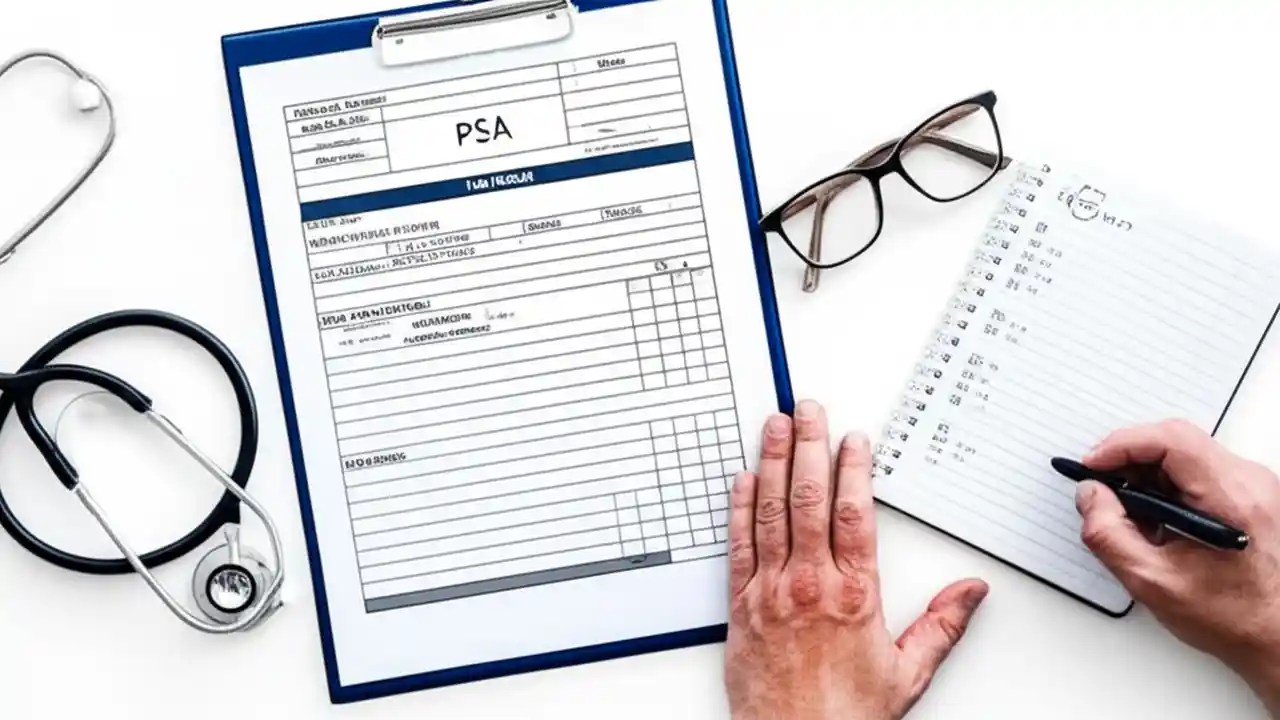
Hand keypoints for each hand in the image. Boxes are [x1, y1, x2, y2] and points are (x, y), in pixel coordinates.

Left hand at [724, 400, 988, 719]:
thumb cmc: (845, 715)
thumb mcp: (908, 673)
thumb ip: (941, 625)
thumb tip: (972, 591)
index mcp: (854, 594)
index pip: (853, 514)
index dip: (852, 469)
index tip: (852, 439)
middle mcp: (810, 584)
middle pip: (808, 499)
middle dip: (808, 447)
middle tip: (807, 410)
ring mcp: (770, 591)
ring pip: (770, 512)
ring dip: (771, 463)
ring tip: (773, 426)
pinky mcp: (740, 605)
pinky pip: (739, 545)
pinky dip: (739, 507)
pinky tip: (742, 479)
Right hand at [1076, 419, 1279, 712]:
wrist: (1278, 637)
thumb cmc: (1233, 618)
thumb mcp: (1153, 582)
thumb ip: (1109, 535)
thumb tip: (1090, 496)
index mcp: (1232, 498)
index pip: (1171, 440)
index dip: (1122, 444)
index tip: (1093, 465)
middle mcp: (1250, 482)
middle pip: (1176, 441)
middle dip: (1129, 458)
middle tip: (1100, 486)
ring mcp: (1254, 486)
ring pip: (1185, 455)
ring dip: (1147, 475)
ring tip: (1130, 514)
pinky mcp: (1250, 494)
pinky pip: (1198, 472)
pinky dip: (1167, 486)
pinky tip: (1156, 520)